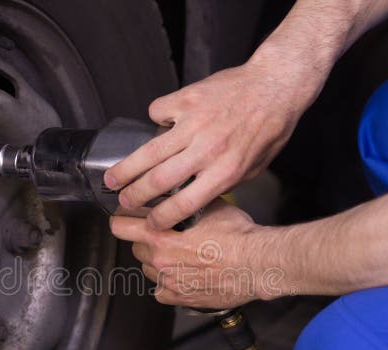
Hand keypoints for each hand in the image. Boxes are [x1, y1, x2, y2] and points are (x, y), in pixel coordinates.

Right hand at [104, 57, 314, 230]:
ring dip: (126, 169)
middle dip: (134, 197)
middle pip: (157, 181)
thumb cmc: (269, 128)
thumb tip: (196, 197)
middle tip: (122, 203)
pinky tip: (161, 124)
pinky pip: (157, 113)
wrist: (275, 86)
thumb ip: (223, 184)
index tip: (150, 225)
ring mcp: (194, 123)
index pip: (184, 205)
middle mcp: (207, 150)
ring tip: (112, 179)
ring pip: (148, 152)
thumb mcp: (252, 169)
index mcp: (225, 172)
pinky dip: (154, 119)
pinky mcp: (187, 99)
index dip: (161, 219)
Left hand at [110, 200, 281, 307]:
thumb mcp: (211, 207)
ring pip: (149, 270)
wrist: (257, 265)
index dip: (122, 219)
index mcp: (162, 239)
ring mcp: (171, 284)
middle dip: (145, 239)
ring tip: (176, 253)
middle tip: (162, 232)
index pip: (121, 228)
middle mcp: (162, 264)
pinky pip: (162, 292)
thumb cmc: (239, 238)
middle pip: (136, 249)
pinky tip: (181, 274)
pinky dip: (168, 284)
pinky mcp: (182, 299)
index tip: (124, 216)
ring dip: (156, 261)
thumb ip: (188, 201)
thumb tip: (182, 192)